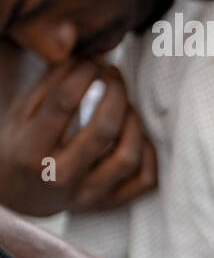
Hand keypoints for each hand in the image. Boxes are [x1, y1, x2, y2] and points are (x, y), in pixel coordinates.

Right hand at [0, 60, 157, 216]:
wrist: (21, 197)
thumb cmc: (24, 146)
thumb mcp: (23, 113)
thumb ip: (52, 83)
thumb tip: (89, 53)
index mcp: (31, 152)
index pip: (63, 105)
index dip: (84, 75)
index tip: (94, 62)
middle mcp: (60, 177)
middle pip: (103, 130)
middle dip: (116, 93)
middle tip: (115, 76)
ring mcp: (89, 195)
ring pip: (128, 155)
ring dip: (133, 121)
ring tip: (124, 105)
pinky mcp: (110, 204)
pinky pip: (145, 179)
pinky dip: (148, 152)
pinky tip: (135, 135)